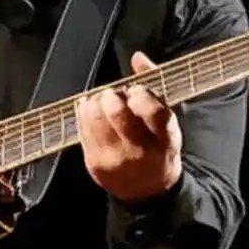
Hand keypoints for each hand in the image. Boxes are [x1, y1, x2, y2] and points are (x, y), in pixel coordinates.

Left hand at [77, 51, 182, 202]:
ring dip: (95, 103)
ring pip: (95, 118)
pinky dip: (84, 113)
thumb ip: (154, 85)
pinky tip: (90, 111)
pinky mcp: (95, 164)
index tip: (136, 90)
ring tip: (102, 103)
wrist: (147, 192)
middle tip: (114, 96)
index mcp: (165, 140)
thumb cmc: (157, 147)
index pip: (153, 111)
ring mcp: (115, 160)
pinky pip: (82, 129)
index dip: (140, 94)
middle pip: (117, 113)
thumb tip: (137, 57)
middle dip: (112, 96)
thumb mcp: (166, 121)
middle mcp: (140, 152)